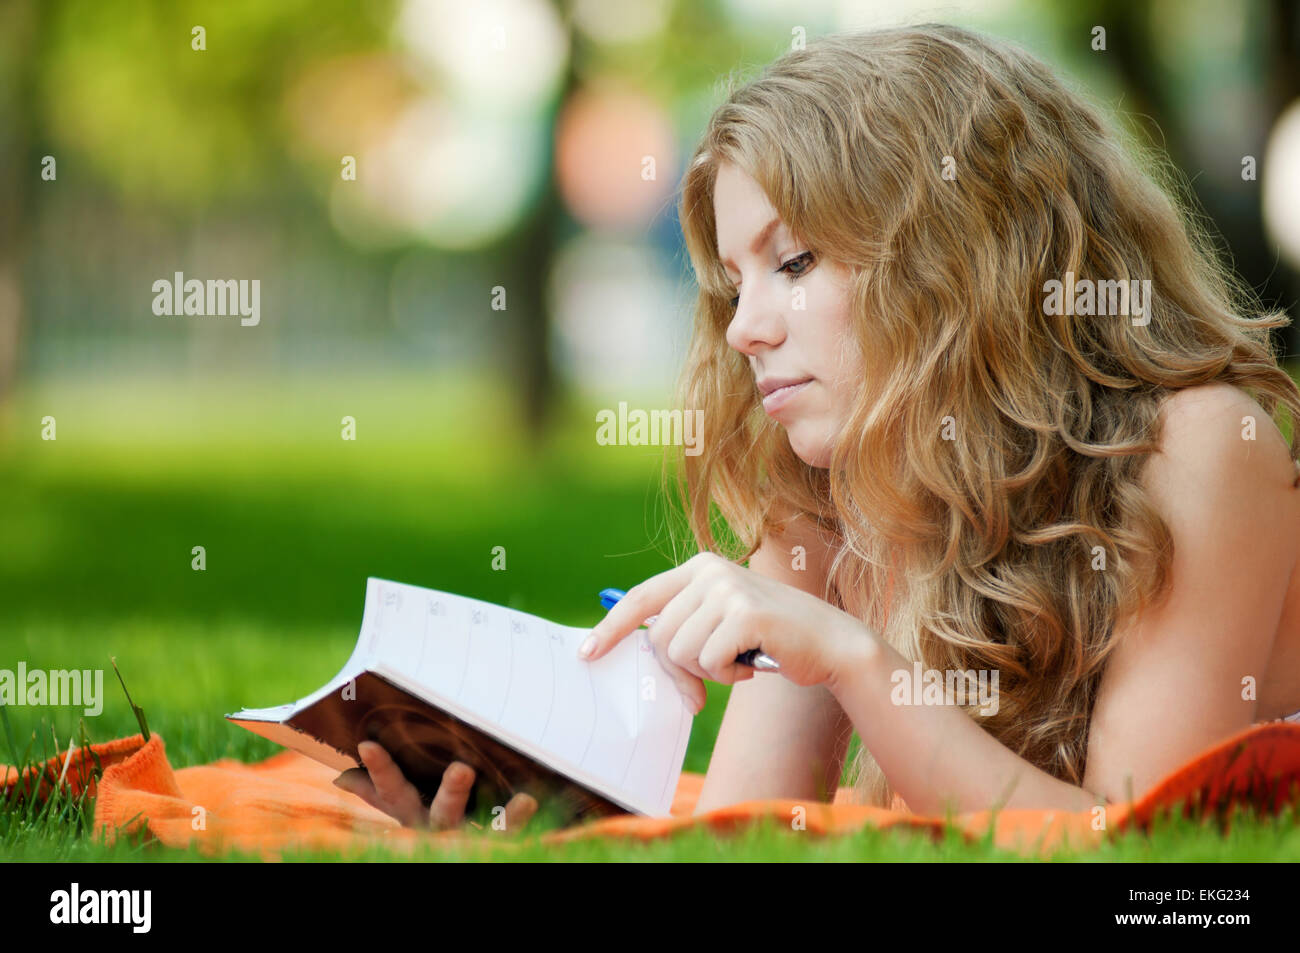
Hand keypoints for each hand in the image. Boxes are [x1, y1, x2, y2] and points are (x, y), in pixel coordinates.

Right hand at [332, 740, 538, 832]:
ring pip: (480, 830)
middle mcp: (435, 828)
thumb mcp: (399, 805)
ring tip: (524, 799)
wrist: (449, 853)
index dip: (380, 770)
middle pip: (442, 813)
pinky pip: (506, 836)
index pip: (391, 791)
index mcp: (409, 812)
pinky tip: (529, 800)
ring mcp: (464, 838)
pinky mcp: (491, 845)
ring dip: (503, 818)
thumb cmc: (423, 812)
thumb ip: (376, 791)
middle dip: (453, 792)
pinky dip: (517, 819)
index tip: (368, 744)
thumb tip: (342, 777)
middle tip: (464, 769)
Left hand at [578, 552, 872, 709]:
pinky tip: (754, 662)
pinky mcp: (745, 614)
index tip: (587, 654)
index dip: (611, 628)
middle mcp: (710, 571)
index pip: (641, 598)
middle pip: (659, 638)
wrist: (831, 644)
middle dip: (680, 671)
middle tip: (710, 679)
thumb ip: (684, 630)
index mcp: (700, 567)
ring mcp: (727, 590)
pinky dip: (729, 676)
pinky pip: (709, 663)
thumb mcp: (720, 626)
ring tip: (741, 660)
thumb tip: (641, 658)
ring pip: (681, 653)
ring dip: (709, 672)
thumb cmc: (771, 640)